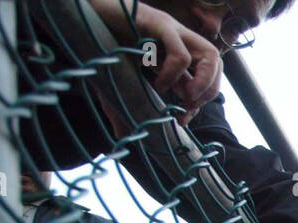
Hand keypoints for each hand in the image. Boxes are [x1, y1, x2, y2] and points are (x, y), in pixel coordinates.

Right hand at [88, 0, 221, 122]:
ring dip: (203, 83)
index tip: (183, 119)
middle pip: (215, 62)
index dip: (200, 100)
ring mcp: (171, 30)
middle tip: (188, 106)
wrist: (81, 13)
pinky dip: (175, 75)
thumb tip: (121, 135)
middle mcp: (177, 39)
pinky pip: (180, 53)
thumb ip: (124, 103)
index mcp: (172, 51)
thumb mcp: (120, 79)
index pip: (205, 75)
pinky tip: (160, 85)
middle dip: (209, 89)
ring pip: (210, 55)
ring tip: (183, 98)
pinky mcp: (158, 24)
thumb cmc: (98, 43)